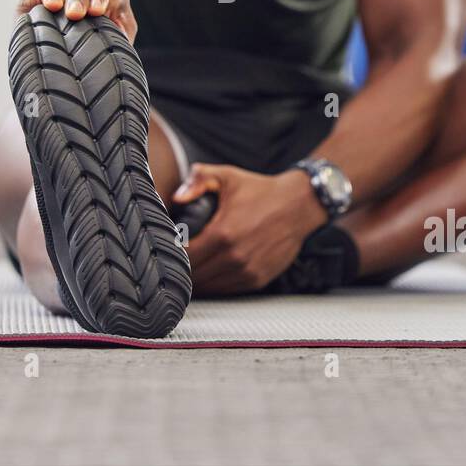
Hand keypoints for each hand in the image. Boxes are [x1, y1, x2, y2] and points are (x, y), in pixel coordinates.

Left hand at [174, 164, 325, 294]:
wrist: (299, 205)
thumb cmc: (261, 191)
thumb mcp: (228, 176)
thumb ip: (199, 180)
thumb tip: (177, 198)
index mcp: (222, 234)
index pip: (184, 256)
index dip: (170, 255)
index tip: (166, 248)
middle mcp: (235, 257)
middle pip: (194, 276)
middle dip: (180, 269)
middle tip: (173, 261)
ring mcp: (247, 271)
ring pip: (209, 287)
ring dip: (197, 280)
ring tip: (188, 269)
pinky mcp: (258, 279)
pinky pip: (227, 289)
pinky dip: (216, 283)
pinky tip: (210, 272)